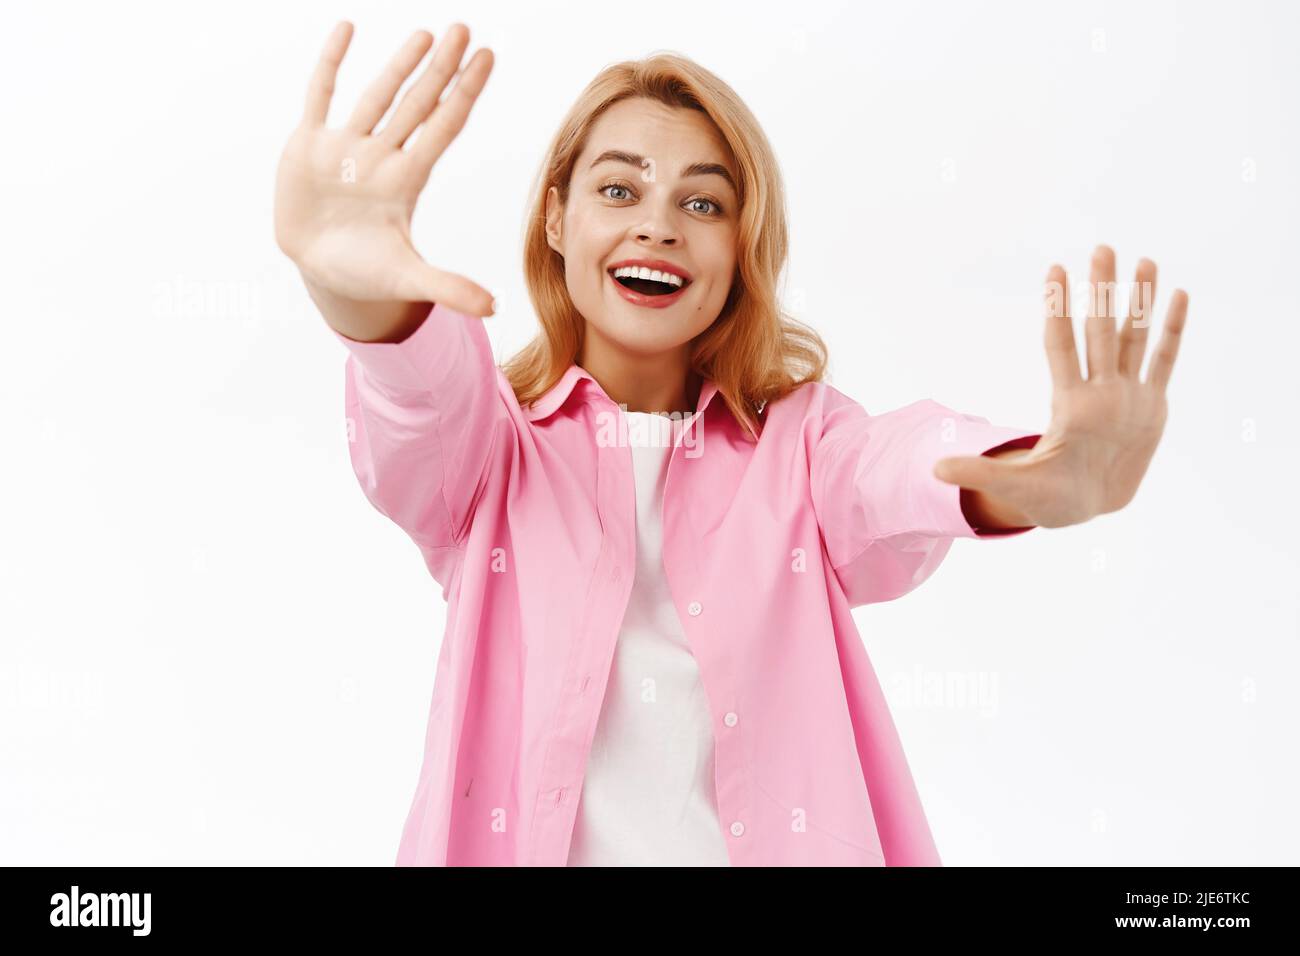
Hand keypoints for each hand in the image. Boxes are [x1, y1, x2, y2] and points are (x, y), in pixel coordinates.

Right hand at [273, 22, 495, 318]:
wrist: (320, 271)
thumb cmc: (366, 272)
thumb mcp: (407, 278)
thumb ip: (448, 287)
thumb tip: (493, 309)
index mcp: (407, 180)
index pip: (444, 127)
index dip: (464, 93)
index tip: (487, 58)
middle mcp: (383, 155)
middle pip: (418, 104)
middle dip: (441, 68)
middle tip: (464, 29)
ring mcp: (347, 146)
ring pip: (378, 95)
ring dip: (400, 65)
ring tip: (426, 32)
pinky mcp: (309, 145)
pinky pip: (321, 95)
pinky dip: (331, 64)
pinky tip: (346, 29)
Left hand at [934, 245, 1189, 528]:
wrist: (1082, 508)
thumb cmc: (1047, 497)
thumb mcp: (1015, 485)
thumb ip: (980, 473)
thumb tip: (933, 469)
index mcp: (1068, 404)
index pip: (1061, 346)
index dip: (1059, 309)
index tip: (1054, 270)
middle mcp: (1098, 391)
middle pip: (1100, 330)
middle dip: (1103, 290)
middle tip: (1102, 247)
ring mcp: (1126, 396)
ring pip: (1135, 338)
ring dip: (1140, 301)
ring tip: (1143, 261)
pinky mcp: (1152, 407)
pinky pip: (1164, 362)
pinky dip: (1173, 331)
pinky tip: (1178, 296)